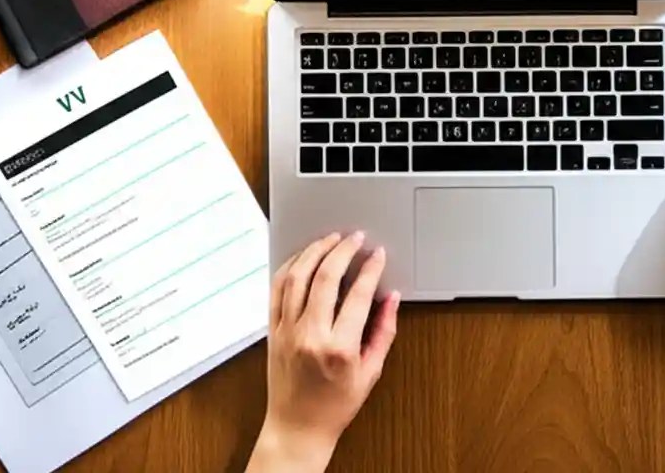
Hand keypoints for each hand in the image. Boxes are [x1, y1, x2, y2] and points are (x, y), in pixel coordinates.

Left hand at [246, 232, 399, 472]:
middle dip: (343, 250)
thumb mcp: (371, 372)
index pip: (358, 294)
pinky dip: (289, 268)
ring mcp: (288, 331)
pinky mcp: (273, 331)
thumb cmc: (334, 405)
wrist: (298, 427)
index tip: (377, 255)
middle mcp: (311, 335)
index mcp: (340, 348)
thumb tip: (391, 299)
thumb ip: (384, 331)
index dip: (370, 269)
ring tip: (330, 240)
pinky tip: (302, 258)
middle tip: (354, 238)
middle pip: (325, 277)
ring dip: (314, 251)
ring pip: (297, 277)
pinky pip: (277, 289)